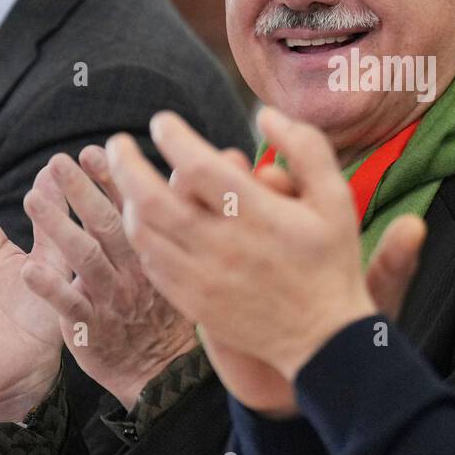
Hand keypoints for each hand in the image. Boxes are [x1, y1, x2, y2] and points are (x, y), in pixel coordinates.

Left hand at [20, 145, 194, 409]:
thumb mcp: (184, 262)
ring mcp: (113, 298)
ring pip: (85, 257)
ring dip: (58, 226)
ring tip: (32, 198)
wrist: (163, 373)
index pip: (135, 207)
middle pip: (108, 224)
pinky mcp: (92, 328)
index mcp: (155, 251)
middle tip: (57, 161)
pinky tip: (29, 269)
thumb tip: (182, 172)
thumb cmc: (167, 310)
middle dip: (82, 191)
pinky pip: (69, 305)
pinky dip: (50, 287)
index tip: (93, 151)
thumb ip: (177, 217)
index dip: (114, 178)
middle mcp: (135, 270)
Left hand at [106, 107, 394, 381]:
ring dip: (127, 200)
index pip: (198, 167)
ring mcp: (204, 279)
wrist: (324, 339)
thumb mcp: (337, 198)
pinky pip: (152, 265)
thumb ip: (306, 148)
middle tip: (117, 144)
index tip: (162, 121)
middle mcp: (225, 247)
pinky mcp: (194, 304)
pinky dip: (141, 238)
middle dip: (126, 165)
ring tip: (128, 181)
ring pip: (144, 234)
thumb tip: (264, 114)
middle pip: (153, 199)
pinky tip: (144, 222)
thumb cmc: (331, 260)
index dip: (172, 137)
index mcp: (259, 216)